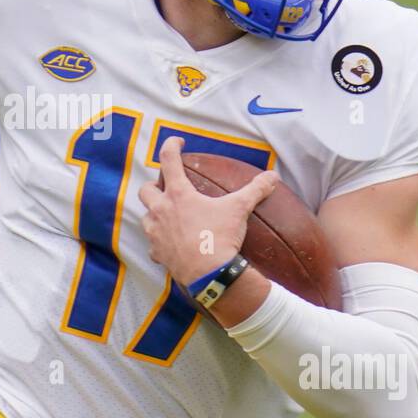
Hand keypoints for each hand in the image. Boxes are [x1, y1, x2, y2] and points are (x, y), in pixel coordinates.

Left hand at [136, 137, 278, 285]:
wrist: (209, 275)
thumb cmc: (220, 237)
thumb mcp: (239, 209)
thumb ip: (255, 190)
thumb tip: (272, 177)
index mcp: (178, 194)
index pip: (168, 160)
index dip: (170, 145)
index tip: (177, 142)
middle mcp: (161, 210)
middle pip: (145, 190)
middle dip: (153, 186)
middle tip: (167, 188)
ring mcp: (155, 233)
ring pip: (145, 217)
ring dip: (154, 213)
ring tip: (169, 216)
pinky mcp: (156, 253)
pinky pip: (153, 244)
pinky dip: (160, 241)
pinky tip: (172, 244)